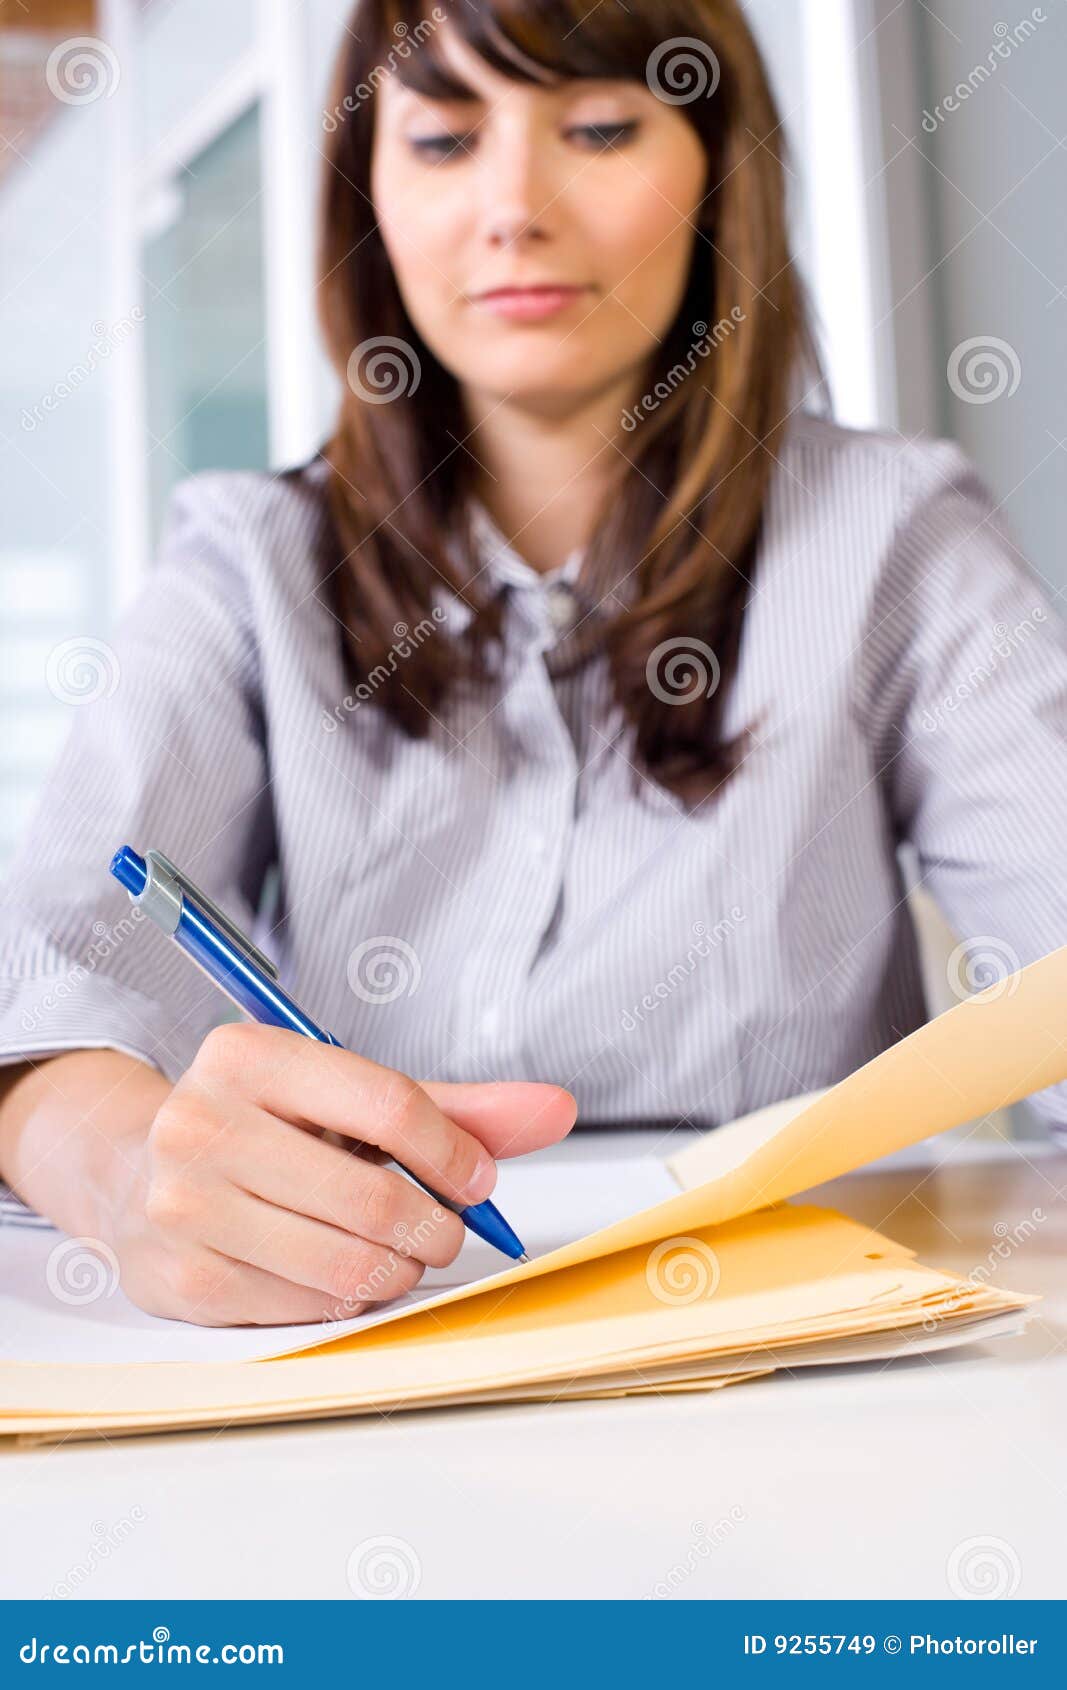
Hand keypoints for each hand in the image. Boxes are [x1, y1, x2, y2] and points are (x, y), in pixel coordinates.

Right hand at [108, 1022, 575, 1326]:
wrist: (134, 1169)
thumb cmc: (267, 1128)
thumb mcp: (347, 1098)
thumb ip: (453, 1106)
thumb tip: (557, 1108)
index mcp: (249, 1055)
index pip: (388, 1103)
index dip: (454, 1152)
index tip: (479, 1179)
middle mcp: (202, 1121)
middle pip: (373, 1196)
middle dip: (436, 1226)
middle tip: (445, 1231)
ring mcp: (184, 1205)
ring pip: (345, 1263)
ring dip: (399, 1270)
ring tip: (400, 1254)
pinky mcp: (183, 1279)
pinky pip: (308, 1308)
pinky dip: (348, 1299)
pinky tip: (340, 1272)